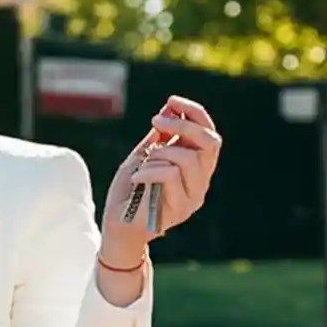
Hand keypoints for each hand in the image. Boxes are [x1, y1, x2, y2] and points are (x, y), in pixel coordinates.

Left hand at [100, 95, 222, 262]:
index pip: (209, 134)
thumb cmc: (129, 190)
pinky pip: (170, 175)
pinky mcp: (182, 208)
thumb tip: (170, 108)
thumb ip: (158, 137)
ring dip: (159, 154)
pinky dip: (149, 171)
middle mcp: (202, 180)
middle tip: (155, 122)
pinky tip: (136, 178)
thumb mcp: (143, 156)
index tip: (171, 101)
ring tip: (142, 164)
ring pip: (187, 158)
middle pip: (209, 142)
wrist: (117, 225)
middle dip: (181, 125)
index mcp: (197, 166)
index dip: (195, 113)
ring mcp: (194, 195)